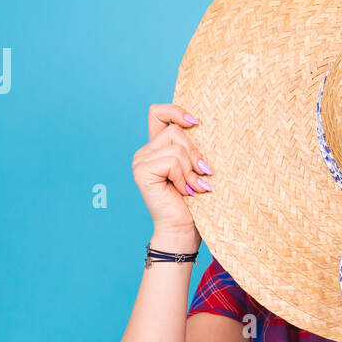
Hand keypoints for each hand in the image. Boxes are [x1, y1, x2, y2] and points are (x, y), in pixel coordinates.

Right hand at [133, 103, 211, 249]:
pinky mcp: (142, 171)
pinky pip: (172, 161)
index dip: (176, 110)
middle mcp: (145, 152)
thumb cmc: (194, 202)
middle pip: (175, 131)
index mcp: (157, 148)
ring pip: (176, 146)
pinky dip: (183, 177)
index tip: (195, 123)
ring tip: (193, 188)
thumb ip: (192, 147)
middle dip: (194, 154)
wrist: (184, 230)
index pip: (158, 113)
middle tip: (201, 176)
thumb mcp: (196, 168)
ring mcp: (140, 161)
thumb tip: (199, 123)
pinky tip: (184, 191)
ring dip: (191, 169)